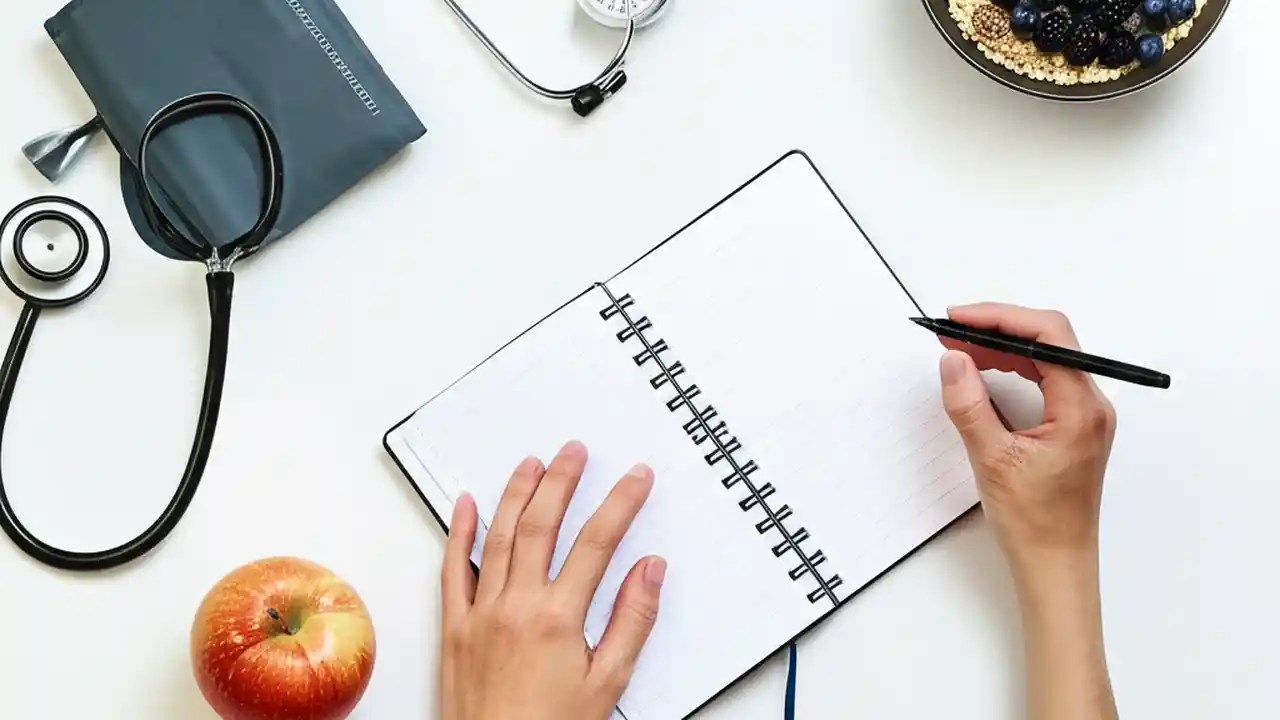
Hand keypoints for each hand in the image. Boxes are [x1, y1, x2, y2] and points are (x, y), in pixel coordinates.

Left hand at [439, 441, 666, 719]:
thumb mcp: (607, 683)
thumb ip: (632, 621)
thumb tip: (650, 572)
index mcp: (558, 618)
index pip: (598, 543)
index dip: (620, 503)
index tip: (636, 479)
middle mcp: (516, 606)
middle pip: (542, 525)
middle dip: (562, 481)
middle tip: (575, 452)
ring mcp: (480, 613)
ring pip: (498, 536)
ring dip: (516, 493)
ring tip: (531, 464)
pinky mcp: (453, 627)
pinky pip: (452, 568)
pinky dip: (459, 532)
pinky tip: (466, 505)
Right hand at [937, 303, 1118, 719]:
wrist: (1056, 565)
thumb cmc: (1034, 524)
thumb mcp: (992, 460)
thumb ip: (969, 405)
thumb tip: (953, 359)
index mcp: (1081, 409)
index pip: (1048, 336)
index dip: (1001, 317)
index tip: (959, 318)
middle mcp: (1091, 406)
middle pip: (1048, 340)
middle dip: (997, 328)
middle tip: (949, 331)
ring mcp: (1084, 415)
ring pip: (1045, 358)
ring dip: (1002, 347)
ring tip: (958, 348)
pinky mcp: (1072, 425)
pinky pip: (1044, 379)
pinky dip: (1012, 368)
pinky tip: (982, 372)